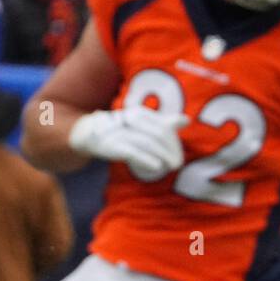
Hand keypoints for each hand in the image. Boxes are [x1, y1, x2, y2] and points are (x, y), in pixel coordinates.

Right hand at [68, 106, 188, 179]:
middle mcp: (132, 119)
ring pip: (148, 143)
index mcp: (140, 113)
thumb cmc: (123, 130)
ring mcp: (122, 131)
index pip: (164, 127)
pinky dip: (146, 159)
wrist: (92, 132)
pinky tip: (157, 167)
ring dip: (163, 155)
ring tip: (172, 166)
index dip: (174, 142)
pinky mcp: (114, 145)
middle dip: (171, 150)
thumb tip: (187, 120)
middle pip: (159, 135)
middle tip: (178, 163)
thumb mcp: (143, 124)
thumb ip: (165, 122)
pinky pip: (133, 152)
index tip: (179, 155)